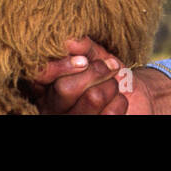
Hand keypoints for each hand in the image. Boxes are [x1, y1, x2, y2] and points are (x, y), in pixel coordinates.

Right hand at [26, 37, 170, 114]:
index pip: (40, 76)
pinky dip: (120, 100)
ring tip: (112, 85)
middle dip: (94, 72)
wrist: (130, 91)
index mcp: (46, 86)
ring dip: (110, 85)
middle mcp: (52, 108)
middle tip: (107, 68)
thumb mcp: (94, 54)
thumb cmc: (106, 71)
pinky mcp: (93, 128)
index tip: (83, 61)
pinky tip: (116, 100)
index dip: (61, 67)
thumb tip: (70, 41)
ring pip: (92, 98)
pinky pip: (110, 113)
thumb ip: (82, 46)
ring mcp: (72, 121)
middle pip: (65, 88)